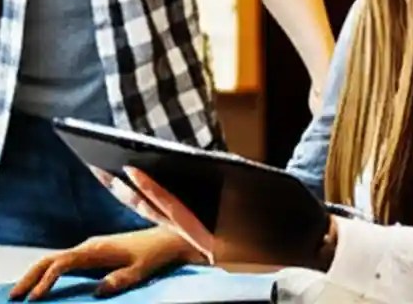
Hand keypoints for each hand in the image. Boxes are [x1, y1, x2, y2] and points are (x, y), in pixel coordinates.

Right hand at [10, 227, 200, 299]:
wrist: (165, 239)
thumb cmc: (152, 255)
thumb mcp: (140, 271)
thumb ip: (119, 281)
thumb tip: (98, 292)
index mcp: (95, 250)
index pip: (61, 264)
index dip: (45, 281)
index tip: (34, 299)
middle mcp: (86, 247)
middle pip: (48, 259)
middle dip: (29, 277)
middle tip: (12, 297)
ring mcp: (87, 249)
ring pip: (53, 260)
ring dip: (34, 275)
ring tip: (20, 293)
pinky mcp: (91, 254)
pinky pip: (63, 263)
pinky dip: (47, 273)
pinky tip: (41, 285)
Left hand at [105, 167, 325, 267]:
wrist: (313, 247)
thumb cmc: (295, 218)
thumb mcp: (270, 192)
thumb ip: (238, 181)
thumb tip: (212, 167)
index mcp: (217, 236)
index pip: (175, 210)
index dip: (152, 190)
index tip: (129, 168)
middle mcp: (204, 242)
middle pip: (156, 216)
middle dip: (126, 193)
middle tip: (99, 169)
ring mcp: (203, 243)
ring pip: (158, 220)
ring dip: (131, 198)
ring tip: (108, 175)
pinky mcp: (206, 239)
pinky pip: (172, 221)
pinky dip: (152, 204)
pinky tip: (136, 187)